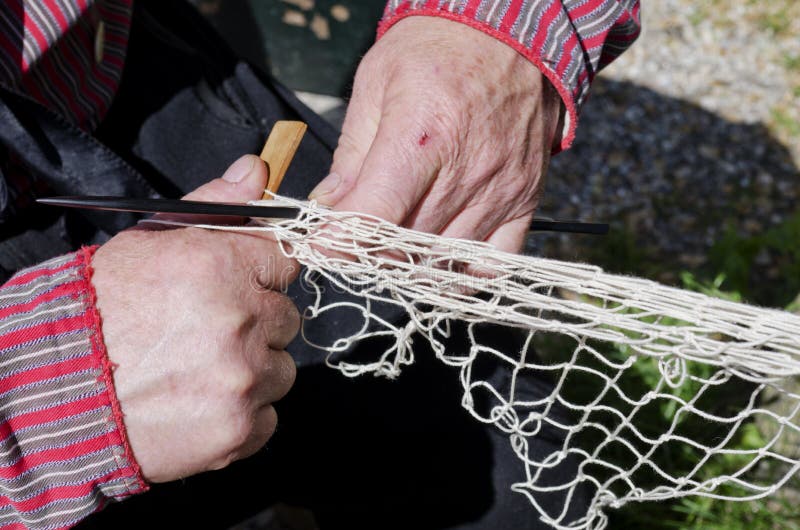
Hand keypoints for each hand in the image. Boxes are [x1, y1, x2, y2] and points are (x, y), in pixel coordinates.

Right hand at [92, 155, 299, 482]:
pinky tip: (201, 405)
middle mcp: (241, 319)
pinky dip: (242, 415)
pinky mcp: (239, 427)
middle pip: (287, 319)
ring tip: (200, 373)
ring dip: (252, 372)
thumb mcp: (151, 240)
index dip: (260, 277)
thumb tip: (258, 169)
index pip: (284, 261)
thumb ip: (215, 205)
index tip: (237, 290)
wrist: (56, 390)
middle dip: (257, 325)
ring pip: (281, 370)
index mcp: (222, 265)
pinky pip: (268, 417)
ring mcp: (243, 377)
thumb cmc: (103, 309)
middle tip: (209, 336)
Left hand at [310, 17, 561, 252]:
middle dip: (369, 249)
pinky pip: (494, 262)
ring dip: (410, 261)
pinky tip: (440, 261)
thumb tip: (328, 204)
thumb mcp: (376, 83)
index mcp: (422, 135)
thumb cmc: (438, 50)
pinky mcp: (524, 199)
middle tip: (353, 239)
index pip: (375, 211)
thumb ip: (352, 153)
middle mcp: (465, 170)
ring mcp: (499, 190)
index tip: (320, 248)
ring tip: (392, 244)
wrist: (513, 34)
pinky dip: (463, 272)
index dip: (339, 240)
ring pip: (443, 258)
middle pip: (405, 242)